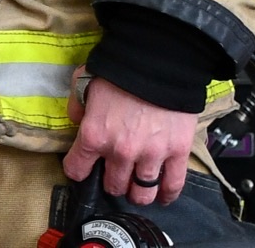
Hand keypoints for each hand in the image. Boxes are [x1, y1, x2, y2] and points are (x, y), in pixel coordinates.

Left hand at [62, 67, 199, 205]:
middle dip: (110, 180)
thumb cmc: (119, 69)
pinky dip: (167, 195)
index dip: (77, 168)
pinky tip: (162, 195)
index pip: (76, 170)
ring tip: (136, 186)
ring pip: (141, 193)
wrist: (159, 59)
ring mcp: (151, 155)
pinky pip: (172, 185)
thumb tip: (78, 122)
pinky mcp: (177, 152)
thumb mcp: (84, 81)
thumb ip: (77, 107)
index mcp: (94, 135)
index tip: (82, 165)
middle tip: (114, 171)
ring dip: (136, 192)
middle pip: (112, 185)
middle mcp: (120, 152)